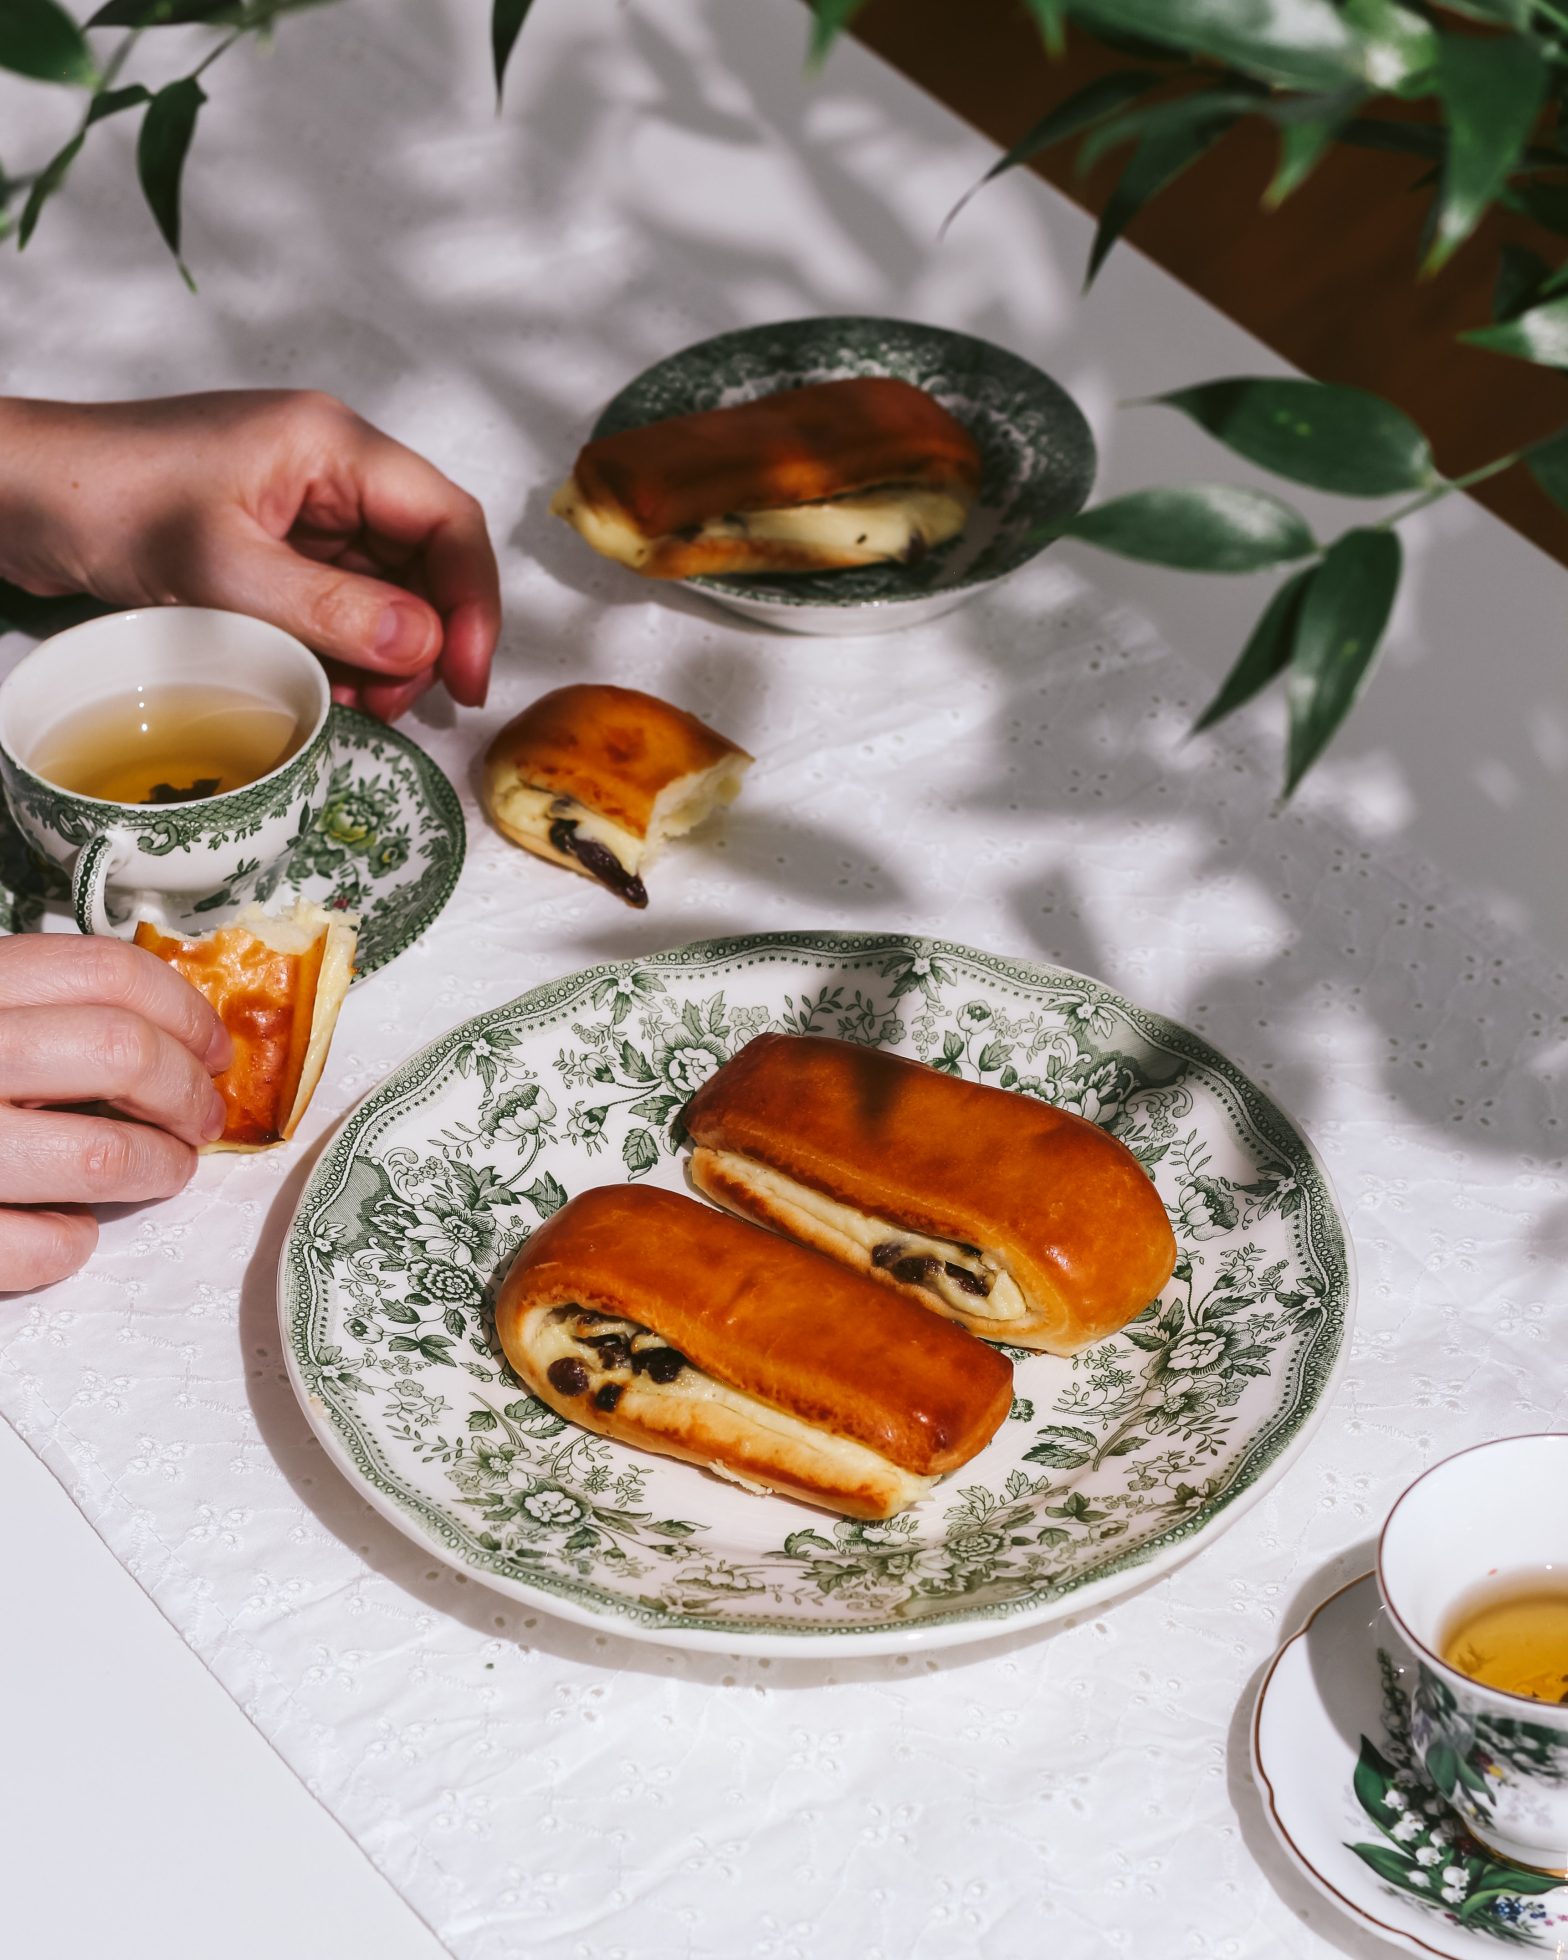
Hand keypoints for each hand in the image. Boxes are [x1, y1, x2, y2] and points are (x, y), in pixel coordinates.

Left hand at [0, 390, 500, 719]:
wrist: (17, 496)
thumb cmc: (105, 502)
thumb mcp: (224, 568)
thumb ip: (333, 609)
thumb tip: (426, 645)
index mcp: (333, 445)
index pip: (447, 521)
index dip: (473, 603)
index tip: (466, 679)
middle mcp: (330, 468)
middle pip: (425, 558)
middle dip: (424, 638)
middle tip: (396, 704)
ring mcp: (302, 504)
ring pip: (385, 586)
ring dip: (382, 652)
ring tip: (354, 701)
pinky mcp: (273, 540)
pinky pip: (338, 596)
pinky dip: (342, 645)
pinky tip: (322, 681)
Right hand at [0, 936, 231, 1292]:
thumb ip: (32, 1006)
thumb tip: (166, 1034)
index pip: (105, 973)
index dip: (185, 1011)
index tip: (213, 1047)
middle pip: (123, 1055)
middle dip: (187, 1093)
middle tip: (201, 1117)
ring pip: (102, 1157)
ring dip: (156, 1168)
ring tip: (160, 1170)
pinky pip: (42, 1247)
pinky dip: (72, 1242)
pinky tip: (66, 1229)